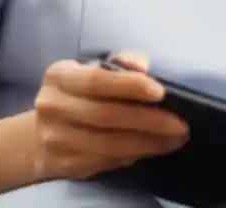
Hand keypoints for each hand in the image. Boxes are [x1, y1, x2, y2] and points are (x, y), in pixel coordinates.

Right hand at [30, 51, 189, 180]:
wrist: (44, 131)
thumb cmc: (80, 93)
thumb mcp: (93, 69)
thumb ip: (121, 62)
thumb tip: (142, 65)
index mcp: (59, 76)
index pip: (96, 80)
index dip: (130, 86)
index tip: (161, 92)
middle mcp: (52, 106)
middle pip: (106, 115)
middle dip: (149, 120)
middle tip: (180, 124)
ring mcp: (54, 138)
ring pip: (109, 144)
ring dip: (148, 142)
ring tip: (175, 139)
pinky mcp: (64, 163)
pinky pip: (106, 161)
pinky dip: (134, 155)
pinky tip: (153, 148)